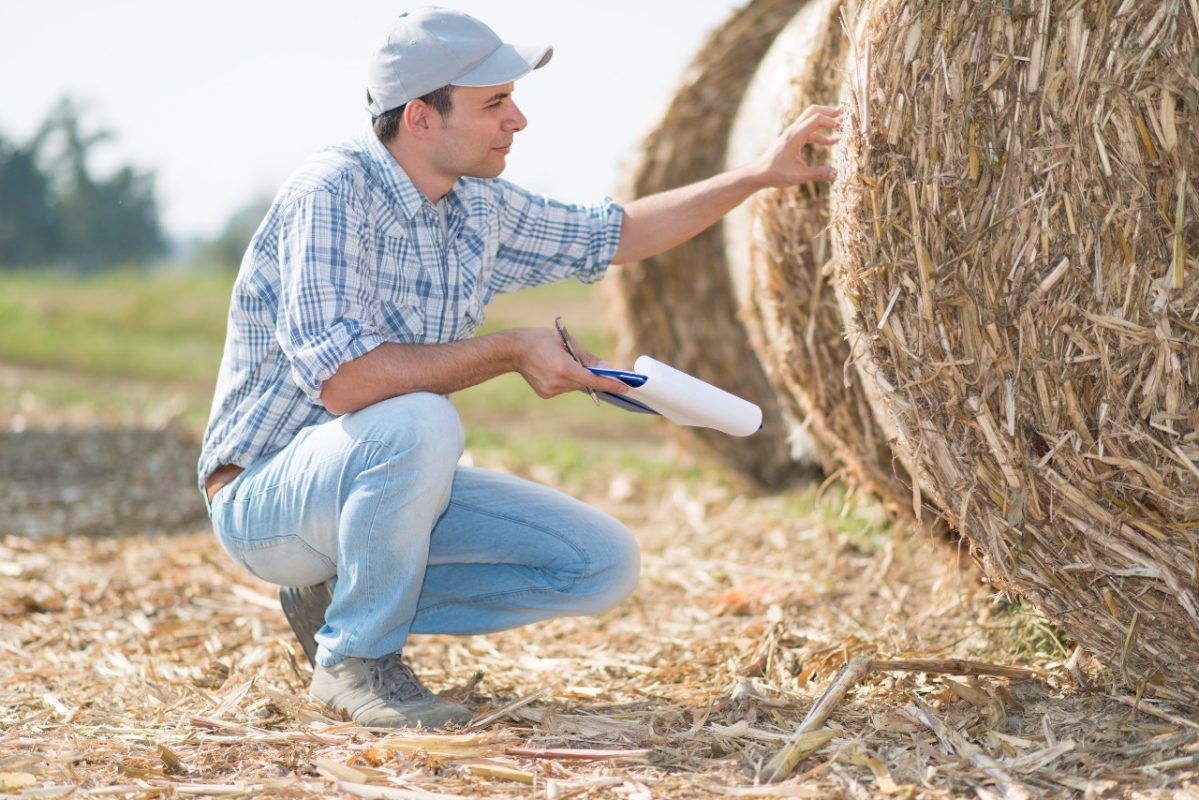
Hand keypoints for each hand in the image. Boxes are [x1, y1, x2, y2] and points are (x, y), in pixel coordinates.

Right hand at [512, 328, 629, 398]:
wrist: (514, 351)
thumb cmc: (542, 340)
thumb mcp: (568, 342)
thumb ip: (589, 358)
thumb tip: (607, 368)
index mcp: (564, 368)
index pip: (593, 380)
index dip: (610, 384)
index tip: (624, 388)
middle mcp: (558, 382)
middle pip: (585, 383)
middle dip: (591, 376)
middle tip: (588, 364)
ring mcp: (551, 391)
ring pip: (574, 386)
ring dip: (576, 376)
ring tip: (561, 362)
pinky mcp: (546, 394)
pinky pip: (564, 388)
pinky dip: (565, 380)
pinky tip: (553, 369)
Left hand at [751, 104, 842, 187]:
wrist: (759, 173)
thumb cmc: (775, 173)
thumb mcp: (798, 176)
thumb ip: (817, 174)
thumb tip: (836, 174)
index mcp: (794, 136)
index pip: (816, 119)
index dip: (831, 121)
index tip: (842, 130)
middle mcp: (793, 131)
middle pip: (813, 112)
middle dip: (829, 112)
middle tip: (845, 114)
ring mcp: (793, 134)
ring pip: (811, 120)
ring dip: (826, 120)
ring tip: (842, 124)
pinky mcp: (793, 139)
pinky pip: (810, 132)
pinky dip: (821, 134)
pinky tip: (832, 142)